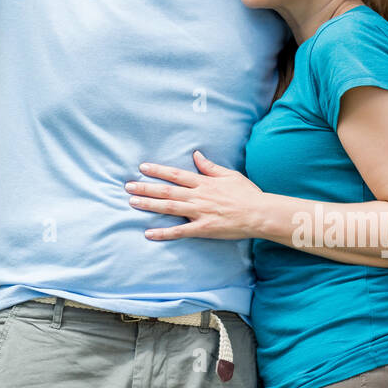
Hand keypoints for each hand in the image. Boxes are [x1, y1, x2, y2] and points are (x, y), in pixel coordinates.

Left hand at [125, 150, 265, 240]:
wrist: (260, 214)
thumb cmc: (247, 194)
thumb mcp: (229, 175)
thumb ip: (210, 166)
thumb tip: (196, 154)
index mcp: (204, 182)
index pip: (175, 174)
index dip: (157, 170)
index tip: (142, 167)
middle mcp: (198, 196)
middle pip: (167, 190)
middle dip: (146, 187)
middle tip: (127, 186)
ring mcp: (199, 213)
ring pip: (169, 207)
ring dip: (149, 204)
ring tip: (132, 202)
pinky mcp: (203, 229)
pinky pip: (180, 231)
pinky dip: (163, 233)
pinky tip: (149, 233)